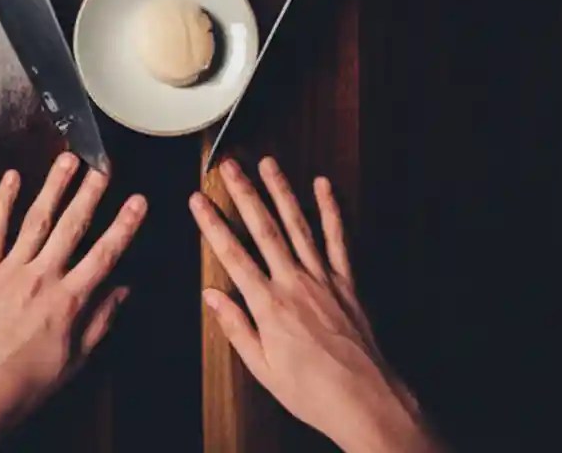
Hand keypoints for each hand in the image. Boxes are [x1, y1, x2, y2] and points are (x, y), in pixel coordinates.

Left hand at [0, 152, 147, 452]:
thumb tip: (123, 290)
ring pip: (36, 220)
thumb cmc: (25, 384)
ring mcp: (9, 272)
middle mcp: (41, 279)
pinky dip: (3, 203)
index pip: (104, 254)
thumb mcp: (75, 360)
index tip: (138, 202)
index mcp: (68, 301)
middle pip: (72, 227)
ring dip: (53, 188)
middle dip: (90, 194)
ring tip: (67, 160)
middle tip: (103, 166)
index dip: (124, 226)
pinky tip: (11, 178)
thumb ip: (100, 320)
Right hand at [192, 158, 438, 452]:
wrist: (363, 398)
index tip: (197, 200)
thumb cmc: (311, 390)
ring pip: (298, 225)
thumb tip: (211, 295)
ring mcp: (323, 278)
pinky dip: (331, 210)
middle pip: (264, 229)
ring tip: (268, 164)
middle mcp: (294, 283)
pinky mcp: (347, 282)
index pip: (232, 255)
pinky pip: (338, 239)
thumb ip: (235, 327)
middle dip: (243, 194)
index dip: (212, 224)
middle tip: (228, 166)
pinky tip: (323, 187)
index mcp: (268, 306)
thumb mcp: (262, 367)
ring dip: (281, 191)